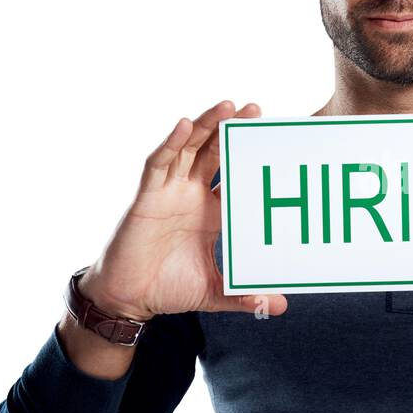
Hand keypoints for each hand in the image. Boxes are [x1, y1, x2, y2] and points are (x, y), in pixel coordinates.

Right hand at [77, 100, 288, 320]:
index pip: (234, 175)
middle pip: (213, 152)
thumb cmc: (168, 288)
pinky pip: (159, 164)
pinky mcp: (146, 197)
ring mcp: (168, 192)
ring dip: (205, 125)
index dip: (250, 156)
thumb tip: (282, 307)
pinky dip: (171, 143)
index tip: (275, 138)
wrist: (130, 300)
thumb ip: (246, 296)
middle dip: (232, 129)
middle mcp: (190, 195)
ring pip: (188, 149)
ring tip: (227, 105)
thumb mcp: (215, 290)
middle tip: (256, 109)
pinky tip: (184, 125)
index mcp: (210, 212)